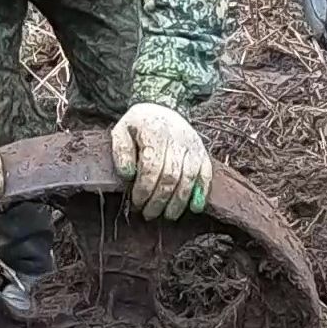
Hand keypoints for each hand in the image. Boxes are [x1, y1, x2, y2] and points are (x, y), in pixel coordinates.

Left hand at [110, 103, 212, 219]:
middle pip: (171, 176)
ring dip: (178, 201)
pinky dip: (201, 193)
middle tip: (149, 214)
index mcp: (155, 131)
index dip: (144, 188)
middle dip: (159, 200)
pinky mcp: (202, 152)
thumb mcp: (121, 131)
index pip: (151, 166)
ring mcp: (193, 145)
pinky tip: (195, 208)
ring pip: (189, 178)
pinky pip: (206, 174)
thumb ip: (121, 152)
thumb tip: (128, 174)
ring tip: (168, 216)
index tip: (137, 202)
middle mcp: (178, 137)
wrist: (161, 111)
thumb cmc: (138, 127)